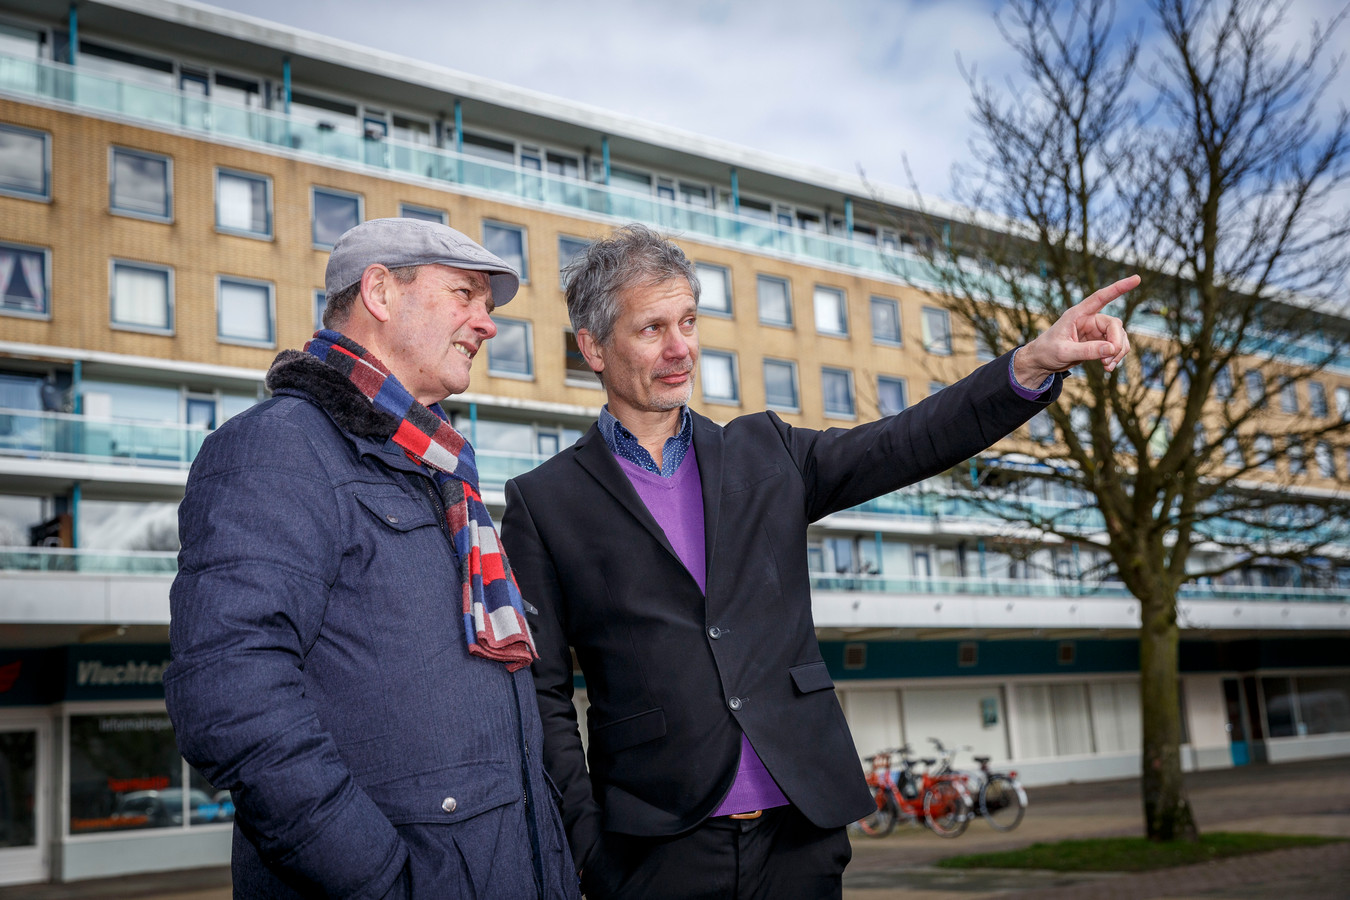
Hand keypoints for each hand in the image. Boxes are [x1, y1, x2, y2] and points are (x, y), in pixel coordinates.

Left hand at [1014, 275, 1137, 384]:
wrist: (1041, 362)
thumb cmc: (1046, 351)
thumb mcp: (1064, 352)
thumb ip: (1087, 350)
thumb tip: (1111, 349)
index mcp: (1078, 314)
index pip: (1100, 297)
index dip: (1118, 288)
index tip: (1137, 279)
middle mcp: (1089, 320)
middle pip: (1115, 325)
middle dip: (1117, 342)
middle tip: (1110, 359)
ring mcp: (1095, 332)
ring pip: (1119, 337)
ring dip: (1118, 352)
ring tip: (1107, 366)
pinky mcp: (1098, 343)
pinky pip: (1115, 347)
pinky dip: (1115, 357)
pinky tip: (1107, 367)